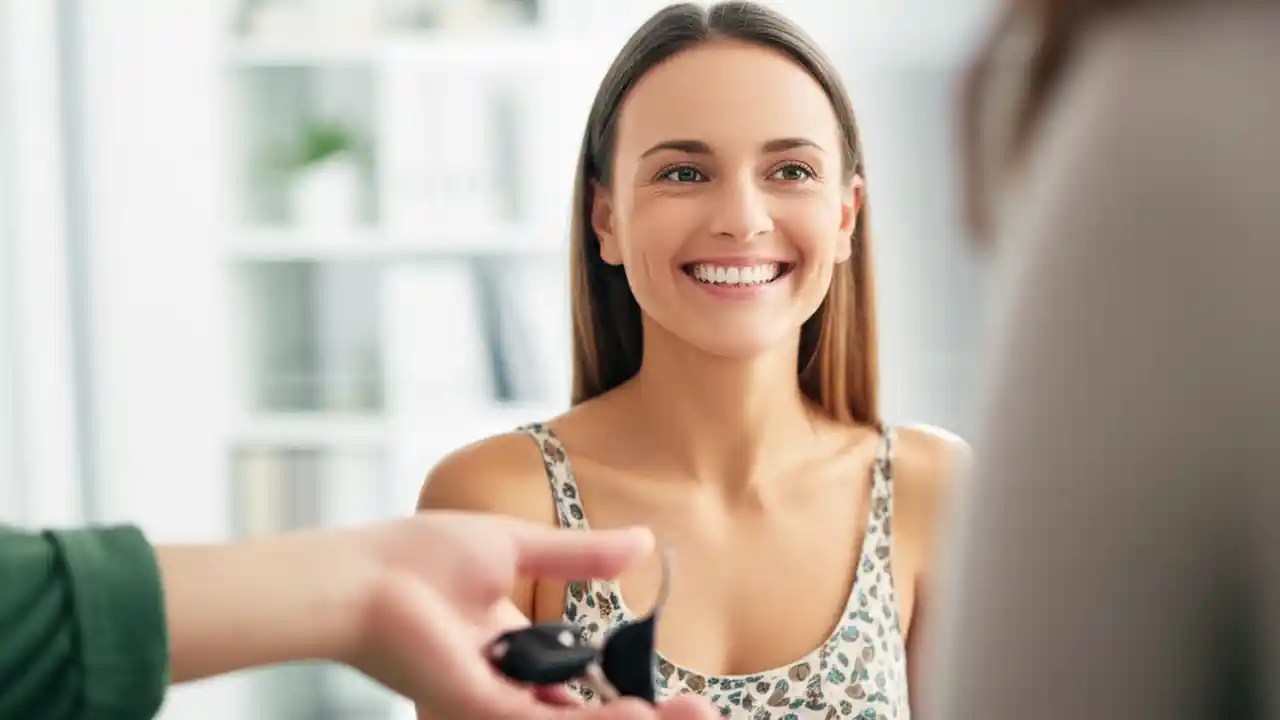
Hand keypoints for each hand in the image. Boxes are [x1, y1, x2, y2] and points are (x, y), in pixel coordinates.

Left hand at [343, 511, 715, 718]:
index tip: (673, 694)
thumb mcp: (519, 546)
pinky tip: (640, 715)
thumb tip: (644, 543)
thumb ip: (582, 556)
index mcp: (514, 649)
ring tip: (688, 716)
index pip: (582, 687)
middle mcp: (510, 684)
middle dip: (644, 718)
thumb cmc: (420, 555)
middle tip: (697, 714)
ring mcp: (497, 701)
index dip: (628, 693)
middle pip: (587, 716)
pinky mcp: (482, 709)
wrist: (361, 575)